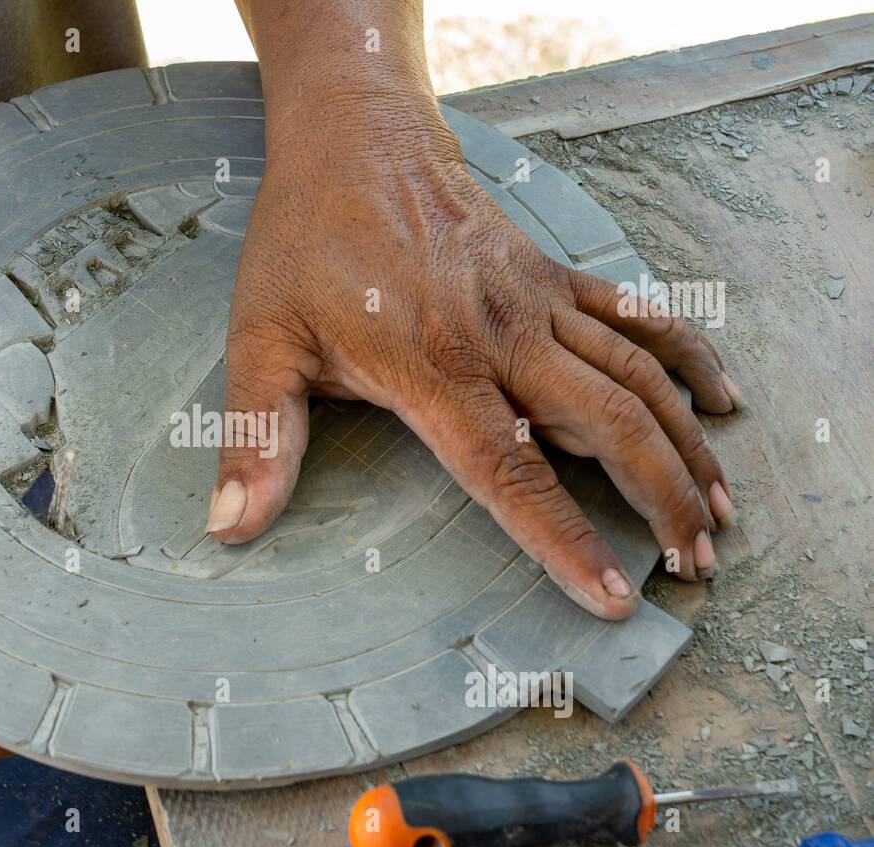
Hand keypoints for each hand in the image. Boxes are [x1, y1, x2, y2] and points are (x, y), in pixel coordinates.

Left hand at [208, 101, 737, 619]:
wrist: (354, 141)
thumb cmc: (305, 242)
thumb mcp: (262, 340)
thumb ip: (258, 436)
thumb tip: (231, 525)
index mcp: (435, 367)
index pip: (512, 473)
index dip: (564, 541)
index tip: (612, 597)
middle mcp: (504, 337)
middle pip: (608, 429)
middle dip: (661, 501)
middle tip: (697, 565)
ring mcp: (538, 302)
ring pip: (639, 378)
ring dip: (687, 446)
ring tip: (720, 510)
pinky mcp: (553, 276)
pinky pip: (640, 315)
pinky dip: (686, 357)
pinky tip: (722, 399)